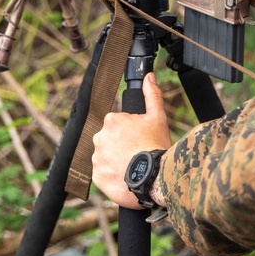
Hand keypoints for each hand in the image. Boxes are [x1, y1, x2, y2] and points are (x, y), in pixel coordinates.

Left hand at [92, 73, 171, 208]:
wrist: (153, 178)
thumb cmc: (155, 147)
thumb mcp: (157, 118)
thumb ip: (151, 95)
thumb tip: (148, 76)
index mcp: (112, 120)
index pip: (119, 124)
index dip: (131, 132)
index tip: (140, 140)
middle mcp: (99, 137)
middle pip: (111, 140)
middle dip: (122, 145)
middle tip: (138, 153)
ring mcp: (97, 157)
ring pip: (106, 156)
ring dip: (116, 160)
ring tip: (133, 167)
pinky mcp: (96, 176)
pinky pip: (104, 173)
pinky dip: (113, 175)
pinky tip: (126, 176)